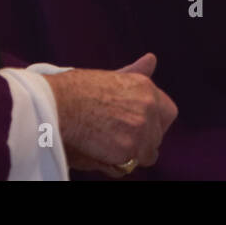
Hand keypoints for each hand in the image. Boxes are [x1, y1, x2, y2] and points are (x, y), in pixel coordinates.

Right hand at [46, 52, 177, 175]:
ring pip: (146, 154)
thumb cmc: (77, 90)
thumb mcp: (111, 76)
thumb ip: (135, 72)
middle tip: (116, 138)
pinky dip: (116, 164)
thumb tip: (151, 59)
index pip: (167, 112)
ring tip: (105, 143)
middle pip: (157, 136)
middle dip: (142, 141)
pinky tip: (99, 151)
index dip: (154, 123)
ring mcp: (141, 128)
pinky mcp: (129, 148)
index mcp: (146, 87)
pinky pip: (130, 166)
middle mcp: (149, 106)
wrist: (57, 103)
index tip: (138, 127)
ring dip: (130, 154)